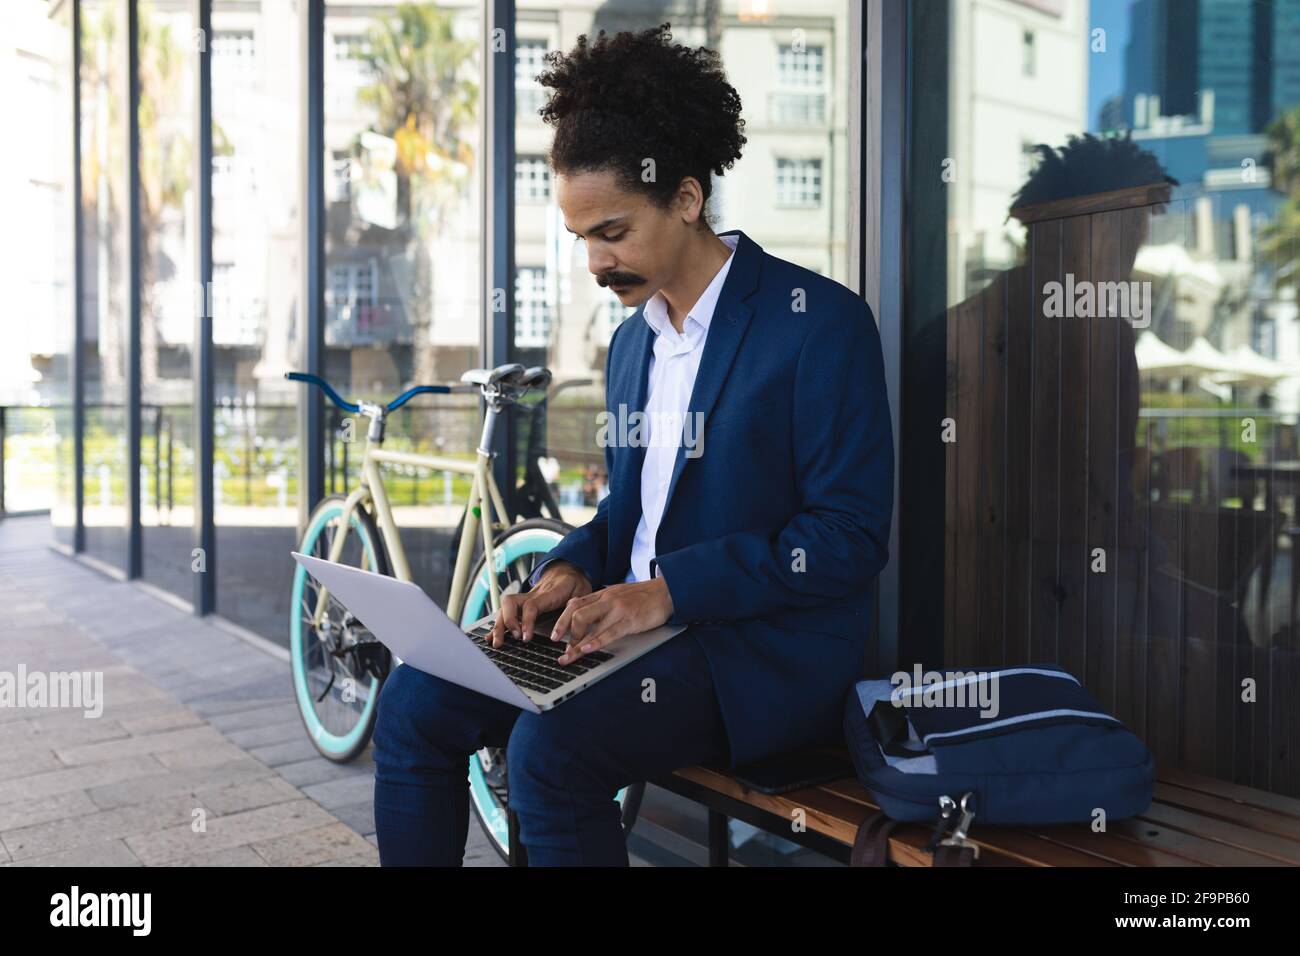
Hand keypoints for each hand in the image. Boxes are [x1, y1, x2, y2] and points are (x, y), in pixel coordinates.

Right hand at [490, 560, 591, 647]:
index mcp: (549, 592)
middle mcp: (533, 594)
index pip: (531, 605)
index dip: (526, 621)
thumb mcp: (582, 592)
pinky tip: (491, 637)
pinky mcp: (522, 603)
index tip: (525, 637)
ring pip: (506, 607)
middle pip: (511, 602)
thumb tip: (572, 622)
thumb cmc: (575, 583)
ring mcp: (526, 597)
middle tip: (511, 639)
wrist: (569, 569)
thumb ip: (577, 605)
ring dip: (499, 625)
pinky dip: (498, 624)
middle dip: (507, 622)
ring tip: (497, 643)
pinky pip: (506, 611)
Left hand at [551, 576, 673, 664]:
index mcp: (602, 595)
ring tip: (568, 657)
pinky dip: (595, 643)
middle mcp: (606, 600)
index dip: (561, 621)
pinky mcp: (629, 620)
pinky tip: (587, 650)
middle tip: (561, 648)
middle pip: (576, 614)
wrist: (665, 592)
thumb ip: (600, 603)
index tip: (555, 636)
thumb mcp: (617, 595)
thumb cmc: (642, 596)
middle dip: (565, 633)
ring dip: (576, 644)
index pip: (574, 605)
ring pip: (589, 624)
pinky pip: (608, 633)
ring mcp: (617, 610)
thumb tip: (582, 614)